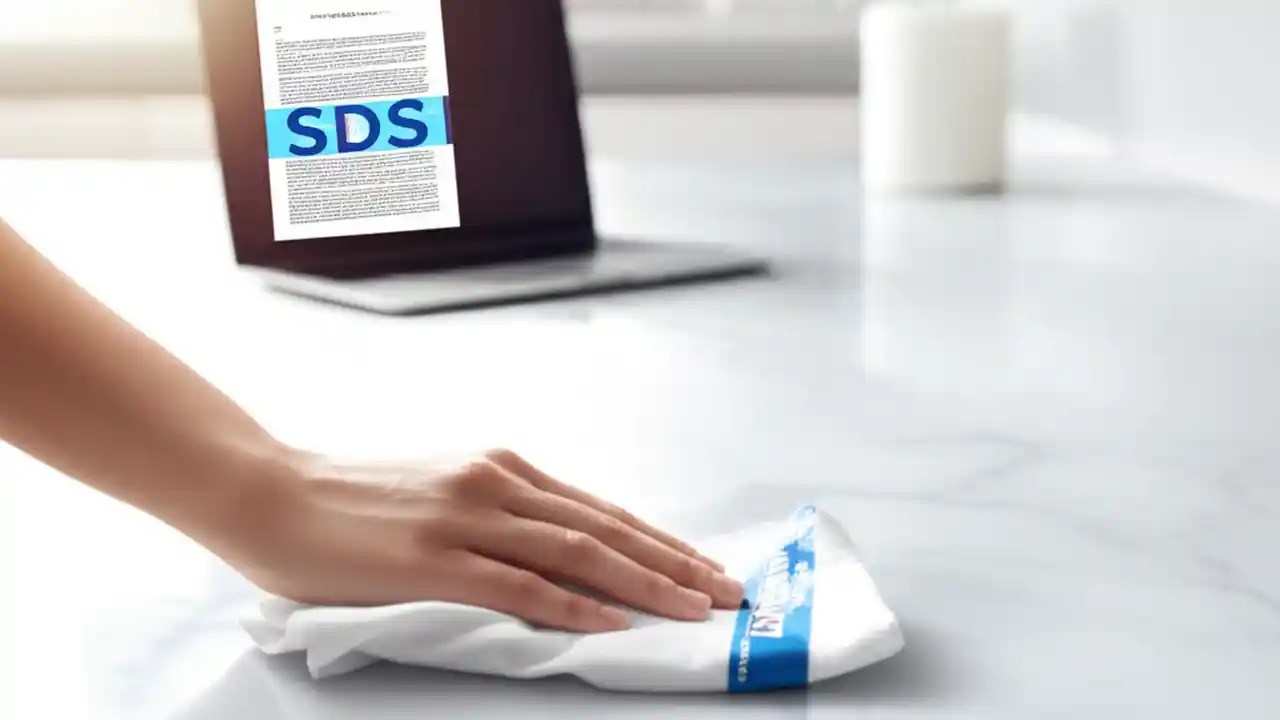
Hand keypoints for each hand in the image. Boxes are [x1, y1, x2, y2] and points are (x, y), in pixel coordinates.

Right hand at [222, 448, 743, 632]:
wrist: (272, 493)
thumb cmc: (355, 499)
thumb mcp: (442, 490)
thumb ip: (500, 515)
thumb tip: (561, 552)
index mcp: (501, 468)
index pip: (601, 510)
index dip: (660, 540)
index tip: (705, 564)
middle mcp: (496, 482)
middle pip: (606, 528)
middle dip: (674, 561)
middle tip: (726, 590)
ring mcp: (466, 518)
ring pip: (577, 552)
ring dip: (644, 582)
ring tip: (693, 608)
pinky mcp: (434, 558)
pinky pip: (520, 585)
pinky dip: (573, 605)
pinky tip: (613, 622)